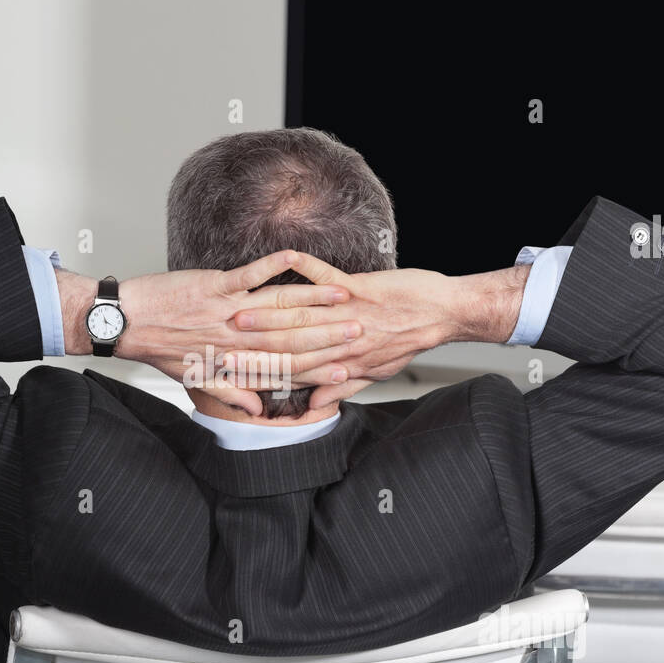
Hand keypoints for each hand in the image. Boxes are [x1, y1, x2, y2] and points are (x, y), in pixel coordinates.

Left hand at [77, 252, 364, 415]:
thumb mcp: (195, 377)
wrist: (124, 322)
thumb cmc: (158, 348)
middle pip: (292, 336)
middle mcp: (237, 337)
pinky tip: (298, 257)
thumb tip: (259, 411)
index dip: (319, 368)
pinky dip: (274, 265)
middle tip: (361, 329)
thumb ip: (231, 392)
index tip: (349, 368)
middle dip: (329, 332)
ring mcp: (228, 308)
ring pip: (279, 305)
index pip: (285, 365)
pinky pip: (251, 274)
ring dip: (314, 300)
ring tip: (344, 296)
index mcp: (235, 359)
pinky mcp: (215, 285)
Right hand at [225, 255, 529, 409]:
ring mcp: (348, 313)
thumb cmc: (409, 340)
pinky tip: (282, 258)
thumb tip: (317, 404)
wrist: (443, 316)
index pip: (294, 371)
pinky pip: (325, 275)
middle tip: (220, 349)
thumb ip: (342, 386)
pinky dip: (303, 266)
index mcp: (343, 362)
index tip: (232, 377)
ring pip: (301, 316)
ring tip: (238, 312)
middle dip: (252, 348)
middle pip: (290, 346)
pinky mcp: (359, 288)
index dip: (262, 375)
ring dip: (268, 314)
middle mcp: (341, 342)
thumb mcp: (376, 371)